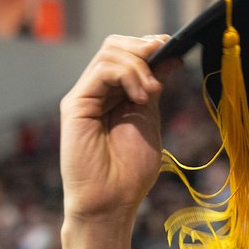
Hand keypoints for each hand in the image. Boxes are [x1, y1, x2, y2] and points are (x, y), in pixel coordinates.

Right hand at [60, 34, 174, 225]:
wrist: (111, 202)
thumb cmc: (130, 171)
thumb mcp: (148, 119)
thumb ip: (153, 88)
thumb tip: (169, 57)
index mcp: (114, 94)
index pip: (126, 54)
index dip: (148, 46)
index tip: (172, 47)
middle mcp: (97, 91)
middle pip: (115, 46)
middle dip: (143, 49)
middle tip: (164, 63)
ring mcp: (85, 96)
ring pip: (109, 53)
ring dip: (139, 65)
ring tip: (152, 91)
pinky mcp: (75, 104)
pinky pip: (102, 71)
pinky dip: (127, 75)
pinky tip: (140, 97)